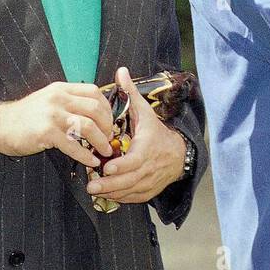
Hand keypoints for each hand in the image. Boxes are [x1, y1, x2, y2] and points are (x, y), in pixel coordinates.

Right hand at [0, 81, 113, 167]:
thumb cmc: (26, 116)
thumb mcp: (48, 99)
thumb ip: (69, 100)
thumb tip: (95, 110)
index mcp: (61, 89)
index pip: (93, 91)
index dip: (107, 107)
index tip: (110, 120)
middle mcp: (58, 99)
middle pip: (95, 109)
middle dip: (107, 125)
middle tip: (110, 137)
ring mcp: (52, 115)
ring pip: (88, 126)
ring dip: (100, 141)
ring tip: (105, 150)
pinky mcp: (46, 133)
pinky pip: (73, 145)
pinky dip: (85, 155)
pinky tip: (91, 161)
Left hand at [86, 67, 186, 203]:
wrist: (178, 154)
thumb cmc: (155, 132)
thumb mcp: (145, 112)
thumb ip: (131, 94)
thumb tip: (121, 71)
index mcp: (148, 147)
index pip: (136, 160)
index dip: (122, 166)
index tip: (107, 168)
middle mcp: (150, 166)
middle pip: (130, 179)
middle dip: (110, 184)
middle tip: (91, 185)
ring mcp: (149, 181)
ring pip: (129, 190)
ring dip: (111, 192)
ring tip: (93, 190)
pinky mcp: (147, 191)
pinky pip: (132, 197)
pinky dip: (119, 197)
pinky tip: (105, 194)